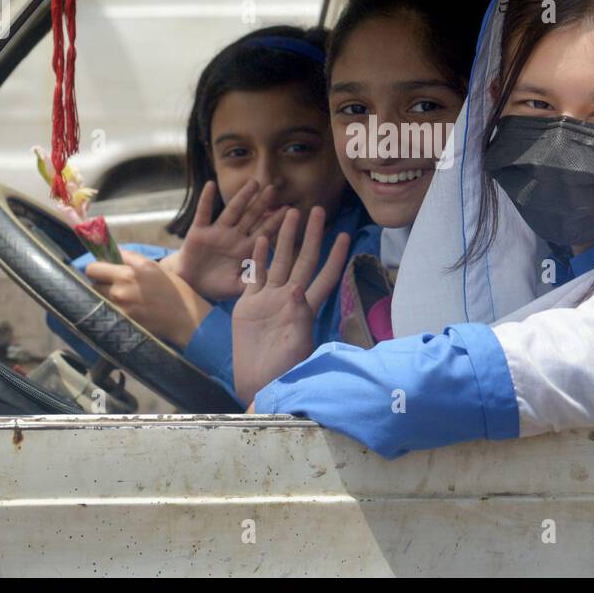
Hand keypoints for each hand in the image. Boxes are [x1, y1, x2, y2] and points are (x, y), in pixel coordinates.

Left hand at [86, 250, 209, 346]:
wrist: (185, 318)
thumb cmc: (173, 289)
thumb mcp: (153, 266)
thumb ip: (130, 257)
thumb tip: (113, 251)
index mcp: (126, 274)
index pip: (92, 269)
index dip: (97, 268)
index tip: (105, 270)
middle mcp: (118, 292)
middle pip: (94, 285)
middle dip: (102, 283)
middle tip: (117, 284)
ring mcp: (119, 310)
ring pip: (100, 299)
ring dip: (107, 297)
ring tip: (125, 297)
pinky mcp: (122, 323)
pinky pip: (109, 312)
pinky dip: (114, 309)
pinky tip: (129, 309)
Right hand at [178, 179, 288, 301]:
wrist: (191, 287)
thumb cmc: (217, 286)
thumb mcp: (238, 287)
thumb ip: (254, 281)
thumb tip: (277, 281)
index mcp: (245, 249)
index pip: (264, 232)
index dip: (275, 222)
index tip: (289, 210)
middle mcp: (233, 237)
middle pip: (251, 217)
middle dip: (262, 204)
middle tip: (274, 189)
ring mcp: (216, 233)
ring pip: (232, 211)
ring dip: (242, 197)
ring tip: (253, 183)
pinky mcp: (198, 232)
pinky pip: (203, 213)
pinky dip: (205, 199)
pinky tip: (210, 184)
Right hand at [232, 206, 350, 406]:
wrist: (257, 382)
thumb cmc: (283, 371)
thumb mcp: (297, 346)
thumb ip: (299, 319)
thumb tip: (298, 292)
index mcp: (306, 308)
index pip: (325, 276)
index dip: (335, 256)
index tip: (345, 234)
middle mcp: (289, 298)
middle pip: (304, 260)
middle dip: (312, 235)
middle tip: (319, 209)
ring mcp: (268, 300)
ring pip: (279, 261)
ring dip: (285, 238)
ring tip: (291, 213)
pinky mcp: (248, 305)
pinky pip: (253, 276)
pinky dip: (256, 258)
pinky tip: (259, 239)